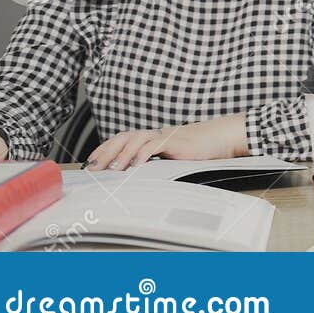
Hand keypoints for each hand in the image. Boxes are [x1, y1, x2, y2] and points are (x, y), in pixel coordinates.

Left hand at [87, 114, 248, 170]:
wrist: (221, 137)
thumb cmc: (200, 149)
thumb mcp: (173, 158)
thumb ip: (157, 162)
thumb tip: (137, 177)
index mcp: (153, 138)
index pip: (122, 139)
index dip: (105, 149)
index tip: (91, 162)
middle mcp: (156, 135)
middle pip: (123, 138)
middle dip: (106, 153)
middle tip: (93, 168)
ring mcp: (165, 136)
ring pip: (136, 139)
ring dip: (121, 154)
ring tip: (112, 169)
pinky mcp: (175, 140)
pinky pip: (155, 145)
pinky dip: (143, 154)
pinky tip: (136, 164)